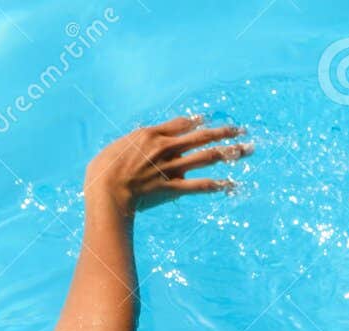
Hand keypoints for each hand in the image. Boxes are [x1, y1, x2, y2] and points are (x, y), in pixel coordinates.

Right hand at [84, 115, 252, 214]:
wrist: (107, 192)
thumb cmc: (102, 172)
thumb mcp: (115, 150)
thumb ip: (130, 147)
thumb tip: (133, 149)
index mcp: (151, 134)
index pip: (180, 124)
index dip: (195, 122)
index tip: (206, 120)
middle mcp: (166, 147)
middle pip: (201, 136)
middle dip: (223, 132)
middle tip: (241, 130)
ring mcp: (172, 167)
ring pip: (207, 156)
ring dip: (229, 152)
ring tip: (247, 150)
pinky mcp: (174, 188)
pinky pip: (201, 186)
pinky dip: (218, 185)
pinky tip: (233, 184)